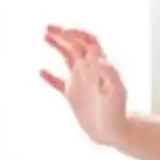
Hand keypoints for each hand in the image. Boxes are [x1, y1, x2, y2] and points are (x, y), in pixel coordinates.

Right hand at [41, 24, 128, 146]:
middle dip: (63, 34)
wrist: (115, 131)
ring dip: (58, 46)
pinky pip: (59, 83)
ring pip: (67, 58)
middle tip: (47, 28)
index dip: (76, 34)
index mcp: (100, 65)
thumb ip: (108, 72)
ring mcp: (81, 81)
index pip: (88, 41)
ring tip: (44, 36)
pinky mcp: (73, 96)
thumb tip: (96, 54)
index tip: (62, 33)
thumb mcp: (116, 91)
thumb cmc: (118, 111)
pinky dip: (50, 77)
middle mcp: (90, 69)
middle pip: (76, 45)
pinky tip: (41, 71)